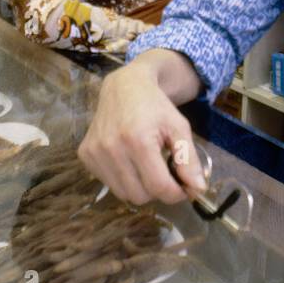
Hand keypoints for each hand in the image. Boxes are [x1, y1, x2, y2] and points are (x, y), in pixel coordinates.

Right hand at [78, 61, 206, 205]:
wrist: (124, 86)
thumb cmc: (155, 106)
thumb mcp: (179, 127)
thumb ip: (189, 159)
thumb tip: (198, 189)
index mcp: (138, 140)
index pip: (159, 187)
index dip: (176, 193)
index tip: (183, 188)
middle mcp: (111, 148)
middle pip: (141, 196)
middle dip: (157, 190)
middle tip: (165, 174)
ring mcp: (94, 152)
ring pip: (124, 194)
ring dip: (140, 187)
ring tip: (147, 166)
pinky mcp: (85, 155)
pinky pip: (109, 184)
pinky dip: (123, 180)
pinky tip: (128, 160)